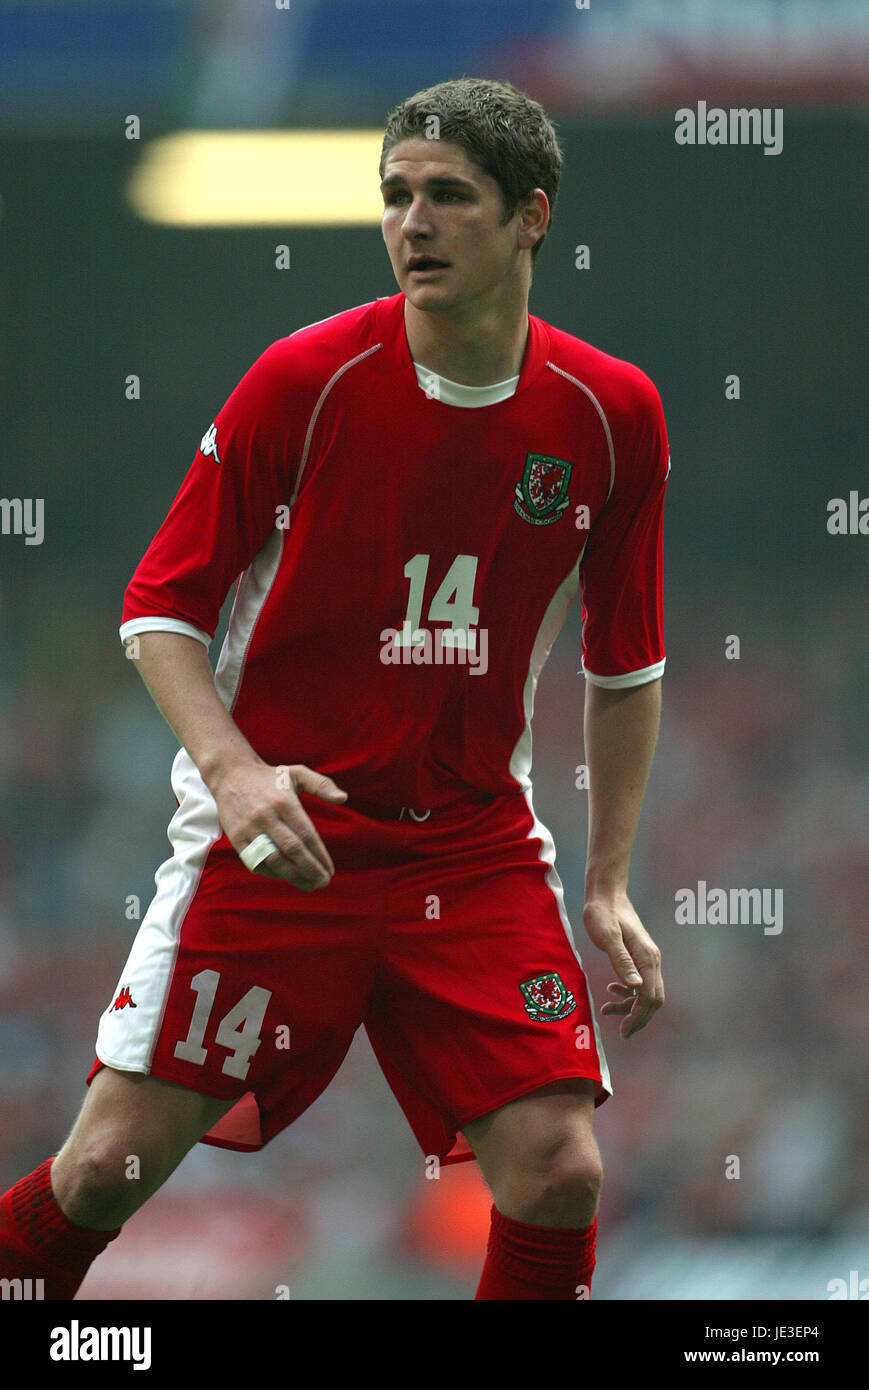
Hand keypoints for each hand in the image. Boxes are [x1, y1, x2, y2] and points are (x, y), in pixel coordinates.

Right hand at [211, 760, 346, 890]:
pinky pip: (255, 861)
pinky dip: (272, 872)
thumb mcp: (297, 773)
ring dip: (293, 876)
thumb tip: (344, 798)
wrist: (230, 774)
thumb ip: (322, 785)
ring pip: (273, 860)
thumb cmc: (269, 777)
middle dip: (310, 870)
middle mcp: (266, 816)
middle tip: (324, 882)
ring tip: (309, 884)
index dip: (320, 855)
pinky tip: (286, 875)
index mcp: (284, 801)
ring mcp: (249, 828)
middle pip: (292, 850)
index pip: (306, 835)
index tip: (330, 870)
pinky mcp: (236, 837)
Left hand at [582, 892, 663, 1038]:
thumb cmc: (603, 913)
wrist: (605, 894)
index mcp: (647, 958)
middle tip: (622, 1032)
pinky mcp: (638, 956)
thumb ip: (621, 961)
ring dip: (630, 1006)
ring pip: (646, 992)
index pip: (649, 996)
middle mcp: (652, 960)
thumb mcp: (608, 936)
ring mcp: (646, 958)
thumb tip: (635, 987)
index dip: (638, 1017)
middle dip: (638, 1018)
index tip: (624, 1031)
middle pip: (653, 999)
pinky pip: (639, 983)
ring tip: (606, 1010)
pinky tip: (612, 992)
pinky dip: (628, 993)